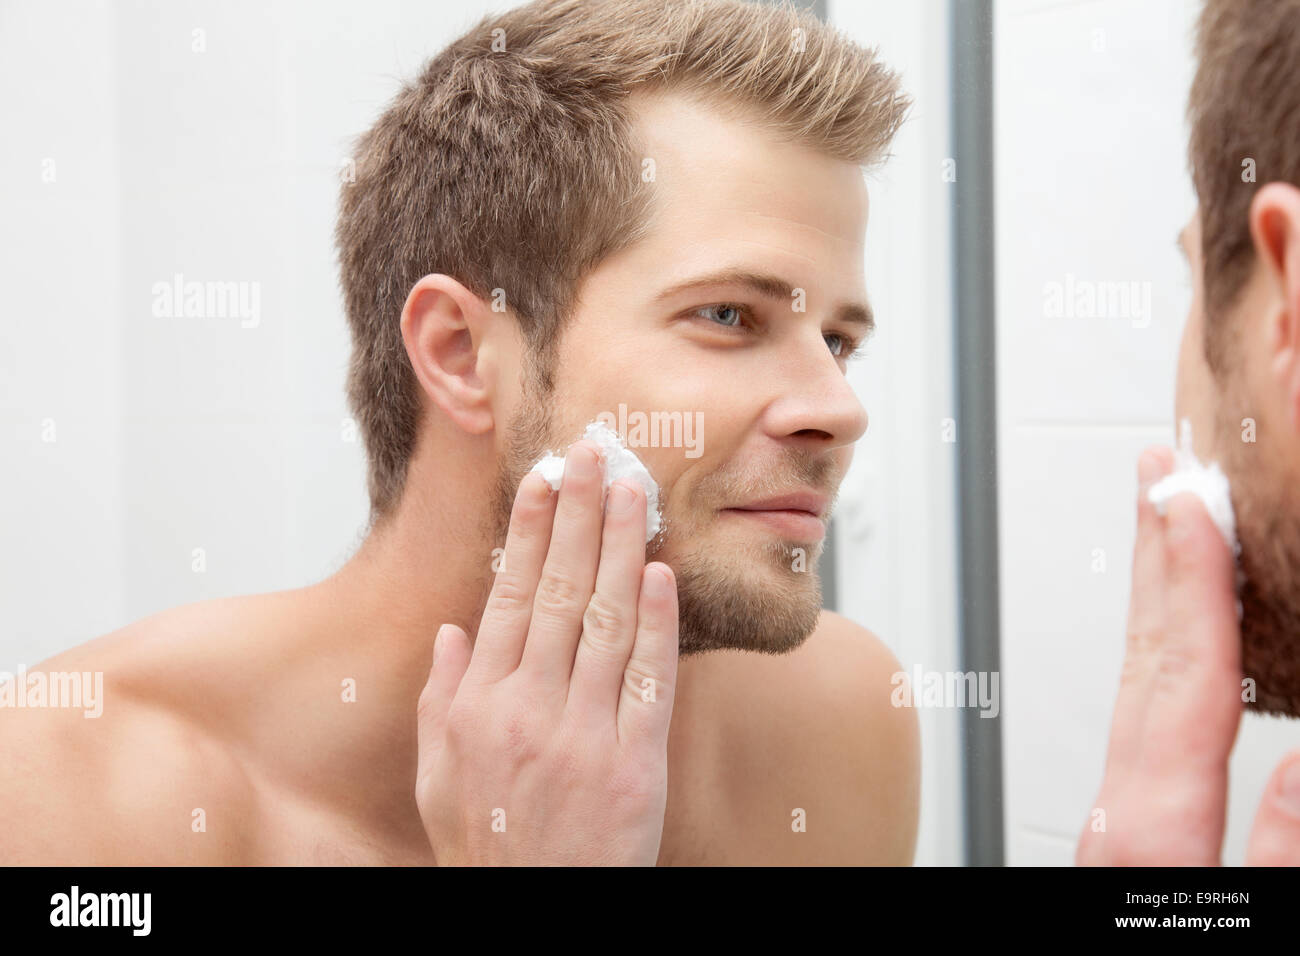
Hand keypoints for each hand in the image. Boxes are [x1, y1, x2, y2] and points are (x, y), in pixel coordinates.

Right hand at [414, 439, 679, 864]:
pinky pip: (650, 682)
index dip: (532, 532)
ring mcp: (585, 734)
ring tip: (634, 490)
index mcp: (479, 704)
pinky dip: (659, 625)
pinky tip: (662, 573)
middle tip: (595, 454)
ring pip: (609, 621)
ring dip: (623, 548)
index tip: (545, 479)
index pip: (511, 596)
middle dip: (580, 515)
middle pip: (563, 592)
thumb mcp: (436, 775)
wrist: (535, 916)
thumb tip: (451, 632)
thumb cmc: (487, 844)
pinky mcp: (635, 764)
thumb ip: (440, 700)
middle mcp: (530, 709)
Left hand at [1077, 446, 1299, 864]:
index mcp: (1154, 832)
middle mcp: (1124, 812)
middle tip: (1156, 470)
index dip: (1193, 581)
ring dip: (1157, 596)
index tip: (1189, 501)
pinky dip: (1166, 658)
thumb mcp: (1258, 916)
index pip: (1184, 676)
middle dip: (1155, 555)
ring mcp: (1119, 820)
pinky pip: (1146, 720)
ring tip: (1166, 528)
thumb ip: (1284, 847)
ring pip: (1137, 684)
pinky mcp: (1129, 837)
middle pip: (1144, 657)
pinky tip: (1183, 643)